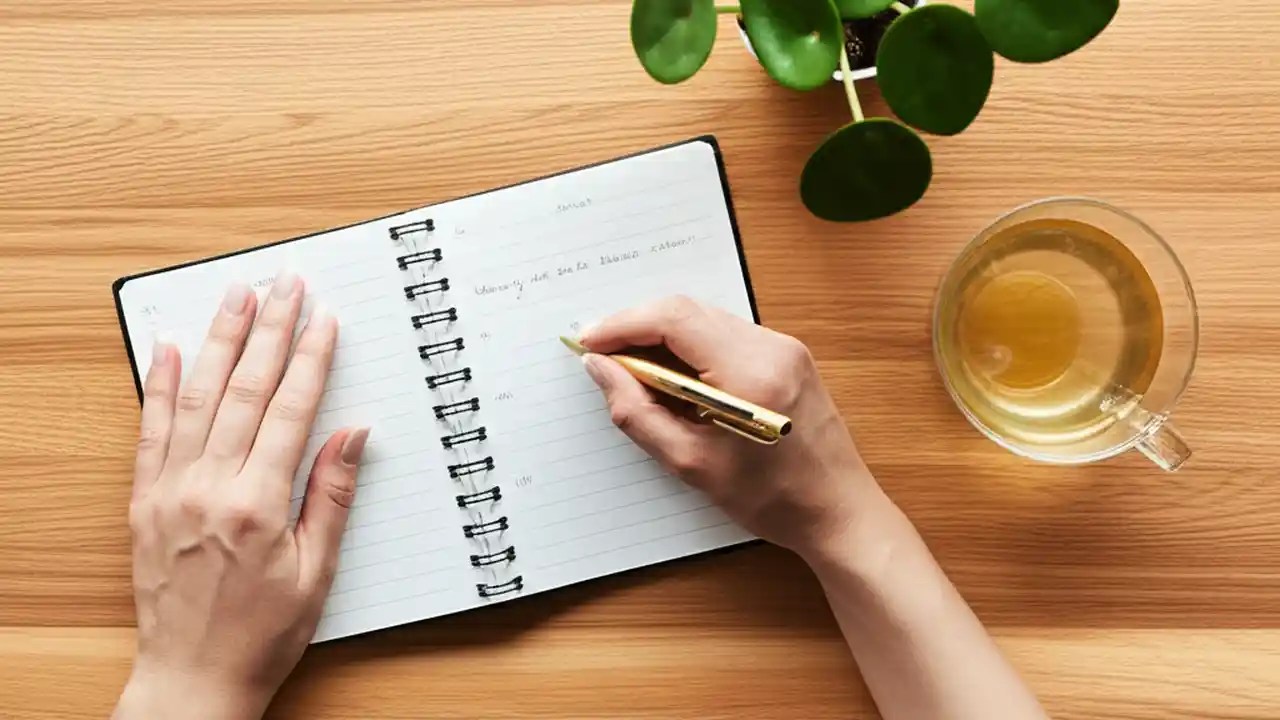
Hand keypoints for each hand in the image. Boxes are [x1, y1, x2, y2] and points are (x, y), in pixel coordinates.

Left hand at [114, 273, 368, 719]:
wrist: (191, 679)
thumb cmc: (260, 635)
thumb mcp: (317, 572)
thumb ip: (332, 496)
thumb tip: (351, 435)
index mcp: (257, 504)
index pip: (290, 410)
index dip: (311, 359)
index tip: (325, 320)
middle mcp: (208, 487)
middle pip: (245, 389)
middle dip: (270, 331)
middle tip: (286, 286)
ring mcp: (169, 490)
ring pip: (196, 397)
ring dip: (219, 341)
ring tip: (236, 297)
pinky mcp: (144, 502)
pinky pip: (150, 430)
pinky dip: (157, 386)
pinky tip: (164, 348)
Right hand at [579, 296, 880, 556]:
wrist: (839, 512)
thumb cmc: (773, 499)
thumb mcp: (691, 463)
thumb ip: (637, 412)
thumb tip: (601, 369)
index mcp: (751, 372)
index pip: (674, 319)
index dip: (622, 324)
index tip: (589, 342)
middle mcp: (772, 347)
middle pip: (688, 311)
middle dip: (637, 328)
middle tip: (602, 357)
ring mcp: (785, 347)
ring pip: (705, 320)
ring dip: (662, 338)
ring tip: (632, 373)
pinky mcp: (789, 356)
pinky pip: (726, 335)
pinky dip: (691, 349)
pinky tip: (673, 380)